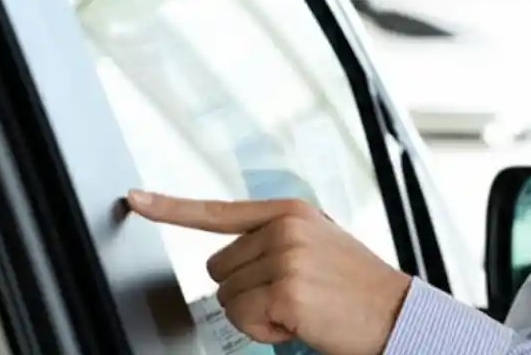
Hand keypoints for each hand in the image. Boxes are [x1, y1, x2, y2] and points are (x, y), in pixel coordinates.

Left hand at [126, 190, 411, 354]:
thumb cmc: (355, 286)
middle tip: (293, 294)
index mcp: (290, 211)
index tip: (134, 199)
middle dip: (247, 289)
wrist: (396, 313)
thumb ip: (274, 239)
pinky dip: (267, 331)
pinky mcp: (286, 292)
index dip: (170, 207)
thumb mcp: (318, 245)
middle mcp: (285, 228)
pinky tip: (301, 321)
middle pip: (217, 268)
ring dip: (258, 313)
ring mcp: (286, 258)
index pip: (218, 210)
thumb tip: (224, 259)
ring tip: (302, 307)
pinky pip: (245, 319)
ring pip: (227, 297)